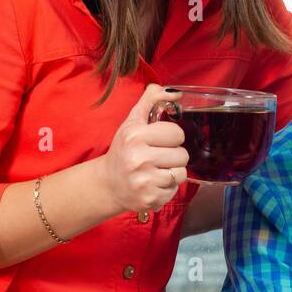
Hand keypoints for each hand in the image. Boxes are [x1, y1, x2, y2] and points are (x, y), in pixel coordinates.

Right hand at [98, 84, 187, 213]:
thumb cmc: (124, 150)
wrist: (108, 184)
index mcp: (135, 136)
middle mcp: (138, 159)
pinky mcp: (151, 199)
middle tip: (158, 157)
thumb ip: (150, 101)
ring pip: (181, 173)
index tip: (160, 140)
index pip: (176, 133)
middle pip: (182, 155)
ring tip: (157, 170)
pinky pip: (175, 189)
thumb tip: (175, 92)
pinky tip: (154, 183)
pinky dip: (168, 187)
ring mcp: (144, 181)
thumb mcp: (132, 123)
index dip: (171, 136)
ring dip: (173, 171)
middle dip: (174, 155)